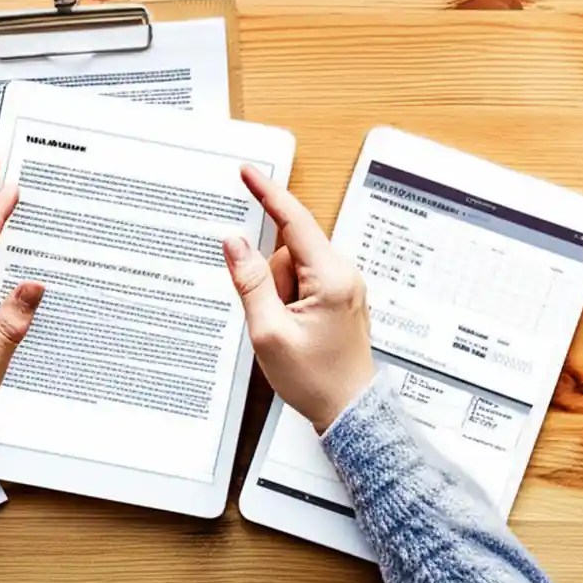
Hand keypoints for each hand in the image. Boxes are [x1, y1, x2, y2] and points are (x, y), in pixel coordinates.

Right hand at [224, 166, 374, 433]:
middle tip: (272, 319)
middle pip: (288, 250)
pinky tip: (290, 328)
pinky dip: (286, 300)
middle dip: (269, 279)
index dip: (268, 194)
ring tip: (286, 331)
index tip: (248, 172)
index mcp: (330, 277)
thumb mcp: (269, 333)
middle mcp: (343, 274)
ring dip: (277, 295)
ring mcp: (342, 285)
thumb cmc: (315, 378)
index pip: (294, 221)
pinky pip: (299, 283)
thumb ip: (250, 282)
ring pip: (291, 269)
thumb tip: (234, 243)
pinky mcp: (337, 297)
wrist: (348, 409)